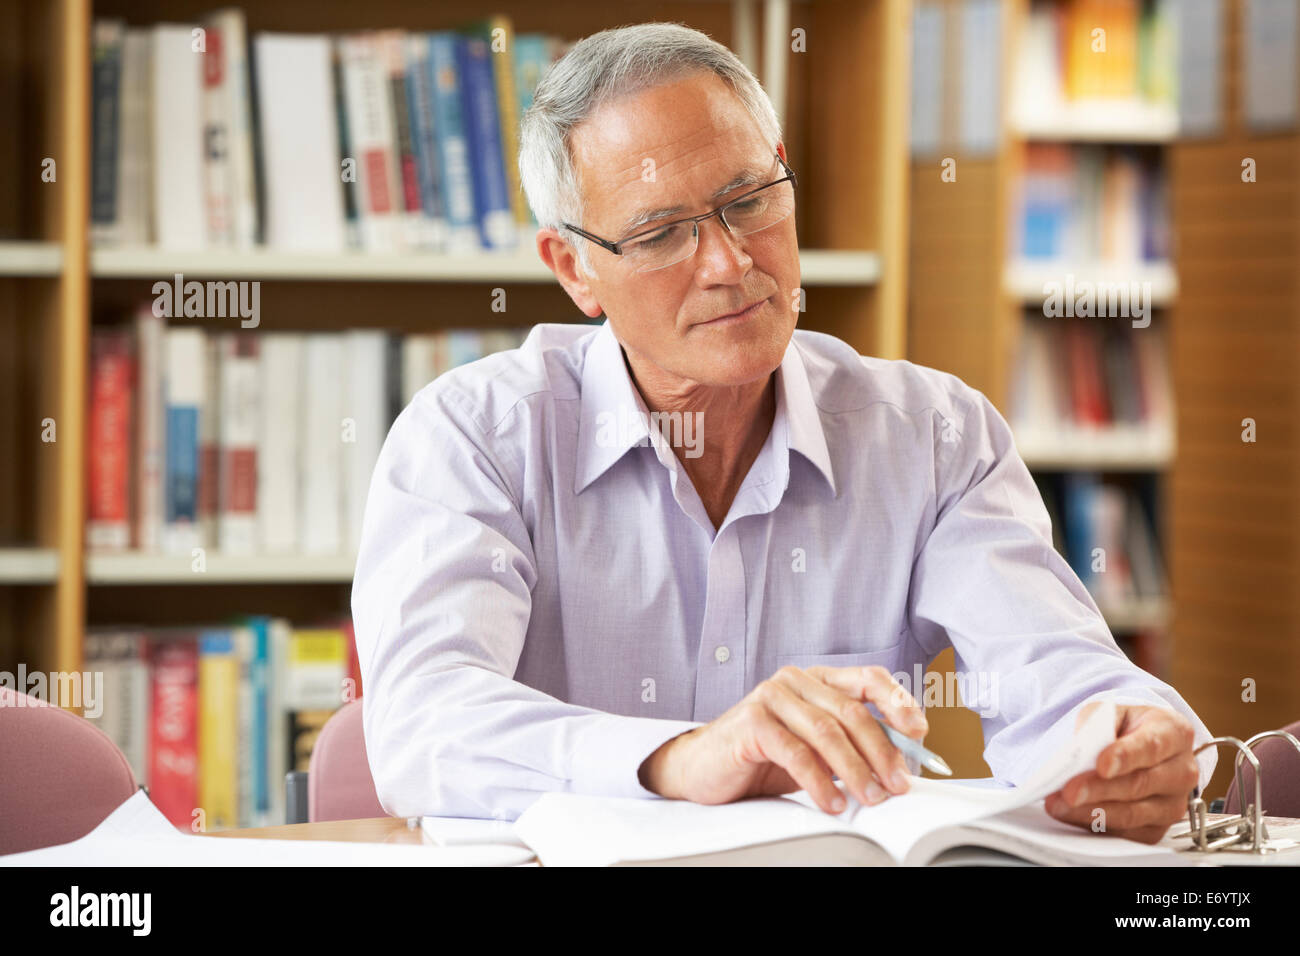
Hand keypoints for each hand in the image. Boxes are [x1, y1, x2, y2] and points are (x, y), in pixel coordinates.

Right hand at [637, 664, 928, 813]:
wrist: (705, 769)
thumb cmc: (763, 758)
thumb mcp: (815, 748)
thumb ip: (850, 744)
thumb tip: (901, 764)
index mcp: (816, 679)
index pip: (868, 678)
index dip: (898, 702)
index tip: (920, 731)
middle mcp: (794, 681)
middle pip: (851, 711)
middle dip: (882, 750)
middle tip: (899, 783)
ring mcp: (770, 697)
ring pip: (827, 732)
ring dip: (855, 770)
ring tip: (871, 798)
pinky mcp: (752, 722)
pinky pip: (796, 752)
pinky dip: (819, 781)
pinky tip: (832, 802)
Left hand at [1045, 702, 1199, 843]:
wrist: (1137, 745)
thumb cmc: (1126, 728)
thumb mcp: (1111, 713)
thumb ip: (1097, 723)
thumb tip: (1081, 747)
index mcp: (1175, 733)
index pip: (1151, 746)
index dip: (1126, 756)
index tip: (1102, 765)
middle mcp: (1181, 771)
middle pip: (1139, 784)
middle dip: (1100, 789)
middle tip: (1070, 791)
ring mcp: (1173, 803)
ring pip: (1132, 813)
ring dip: (1093, 812)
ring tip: (1061, 805)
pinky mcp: (1158, 827)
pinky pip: (1127, 833)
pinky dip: (1096, 826)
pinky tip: (1072, 816)